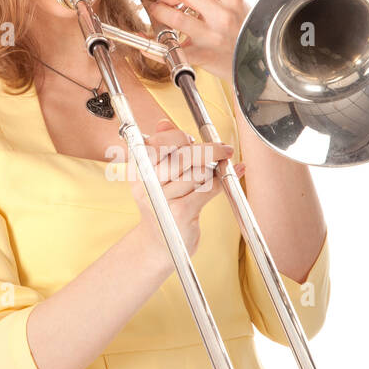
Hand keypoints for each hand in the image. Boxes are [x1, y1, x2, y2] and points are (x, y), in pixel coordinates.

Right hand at [129, 118, 243, 259]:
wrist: (157, 246)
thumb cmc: (160, 207)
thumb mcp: (154, 177)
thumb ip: (160, 149)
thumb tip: (164, 123)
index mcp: (139, 170)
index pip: (160, 142)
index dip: (180, 138)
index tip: (193, 140)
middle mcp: (147, 183)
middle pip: (184, 156)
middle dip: (210, 150)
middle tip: (225, 150)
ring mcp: (163, 199)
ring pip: (199, 172)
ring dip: (214, 170)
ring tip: (218, 171)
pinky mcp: (181, 212)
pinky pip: (209, 189)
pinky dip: (222, 182)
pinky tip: (229, 178)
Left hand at [145, 0, 248, 84]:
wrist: (257, 66)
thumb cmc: (246, 32)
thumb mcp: (242, 3)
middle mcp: (223, 15)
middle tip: (170, 0)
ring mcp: (212, 36)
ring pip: (174, 16)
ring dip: (160, 12)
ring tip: (159, 13)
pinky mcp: (201, 56)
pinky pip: (171, 49)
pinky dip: (152, 47)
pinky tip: (145, 40)